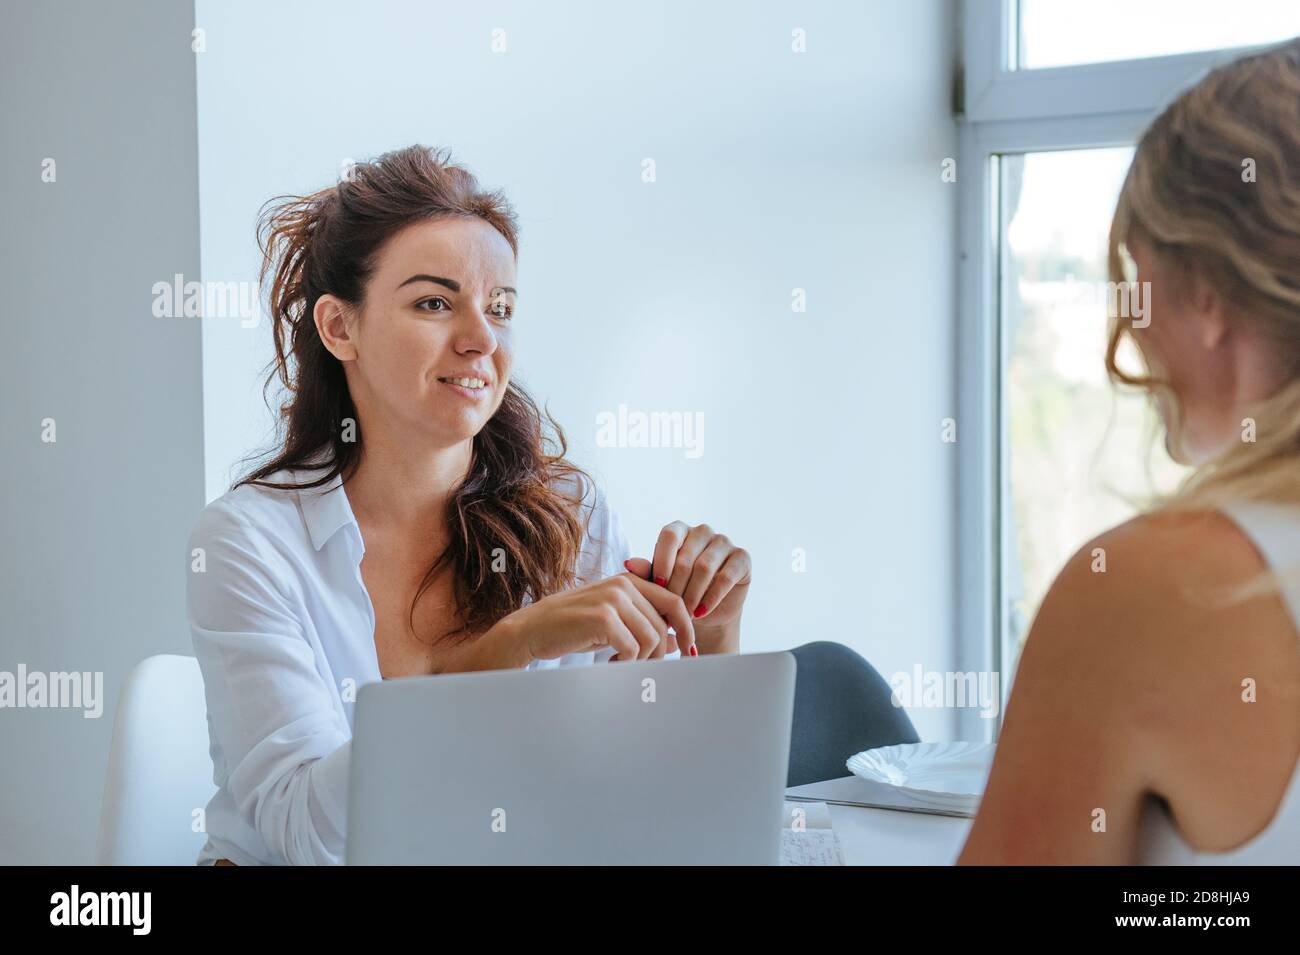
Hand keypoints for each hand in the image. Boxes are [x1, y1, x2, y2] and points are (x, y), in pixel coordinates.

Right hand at [476, 571, 696, 667]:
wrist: (531, 630)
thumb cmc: (573, 628)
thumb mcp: (613, 623)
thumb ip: (643, 626)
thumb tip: (678, 642)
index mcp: (629, 580)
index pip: (674, 602)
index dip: (686, 628)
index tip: (688, 652)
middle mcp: (623, 584)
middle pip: (664, 625)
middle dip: (660, 653)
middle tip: (645, 668)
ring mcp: (612, 599)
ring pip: (651, 639)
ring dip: (641, 660)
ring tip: (621, 664)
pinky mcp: (603, 618)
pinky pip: (633, 649)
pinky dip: (627, 663)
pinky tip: (611, 664)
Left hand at [625, 521, 750, 653]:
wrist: (704, 614)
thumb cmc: (676, 594)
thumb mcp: (657, 585)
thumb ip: (645, 573)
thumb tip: (629, 563)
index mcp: (679, 530)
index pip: (670, 535)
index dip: (662, 561)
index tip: (657, 587)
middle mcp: (703, 531)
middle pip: (687, 556)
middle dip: (676, 587)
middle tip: (670, 609)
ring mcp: (724, 542)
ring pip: (705, 567)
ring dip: (693, 595)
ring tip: (685, 615)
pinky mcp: (742, 558)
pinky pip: (726, 577)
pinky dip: (711, 597)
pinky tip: (701, 612)